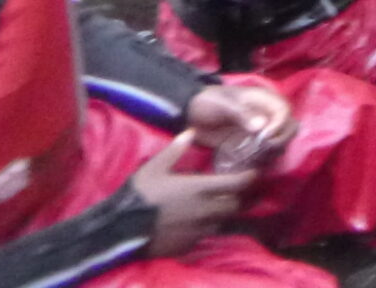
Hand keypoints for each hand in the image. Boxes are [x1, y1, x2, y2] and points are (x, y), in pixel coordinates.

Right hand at [131, 130, 249, 255]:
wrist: (121, 229)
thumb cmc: (139, 194)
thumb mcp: (154, 167)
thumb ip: (176, 149)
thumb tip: (191, 131)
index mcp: (200, 188)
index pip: (238, 184)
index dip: (250, 178)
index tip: (254, 173)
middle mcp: (205, 210)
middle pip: (235, 205)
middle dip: (239, 197)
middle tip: (238, 190)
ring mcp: (197, 229)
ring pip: (222, 221)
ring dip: (224, 213)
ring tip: (220, 204)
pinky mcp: (188, 244)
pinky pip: (206, 235)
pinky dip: (207, 227)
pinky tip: (199, 221)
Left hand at [185, 80, 294, 165]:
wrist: (189, 115)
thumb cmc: (208, 103)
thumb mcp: (223, 105)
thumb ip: (242, 114)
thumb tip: (262, 127)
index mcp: (263, 99)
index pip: (284, 111)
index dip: (280, 124)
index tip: (265, 137)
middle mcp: (267, 115)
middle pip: (289, 126)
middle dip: (281, 139)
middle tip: (264, 149)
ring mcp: (260, 131)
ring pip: (281, 141)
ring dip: (273, 151)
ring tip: (256, 157)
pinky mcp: (251, 144)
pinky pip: (266, 153)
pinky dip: (264, 159)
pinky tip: (251, 163)